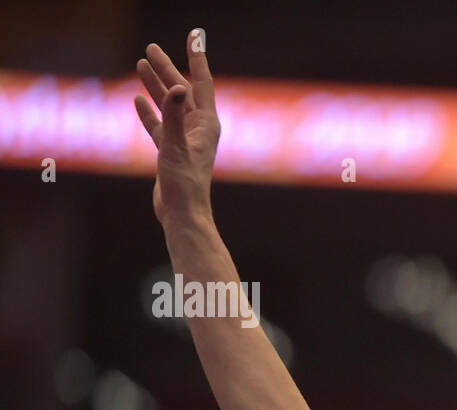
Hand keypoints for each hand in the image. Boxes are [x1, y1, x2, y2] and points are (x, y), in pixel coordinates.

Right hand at [133, 29, 220, 226]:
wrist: (182, 214)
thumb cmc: (184, 184)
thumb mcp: (176, 145)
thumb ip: (174, 115)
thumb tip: (178, 88)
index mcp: (206, 124)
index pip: (202, 82)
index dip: (196, 58)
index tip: (193, 36)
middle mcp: (198, 129)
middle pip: (182, 90)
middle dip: (168, 68)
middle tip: (151, 47)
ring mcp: (184, 139)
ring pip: (168, 105)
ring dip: (155, 86)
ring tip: (140, 64)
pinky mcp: (171, 151)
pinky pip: (159, 124)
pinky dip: (149, 111)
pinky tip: (137, 99)